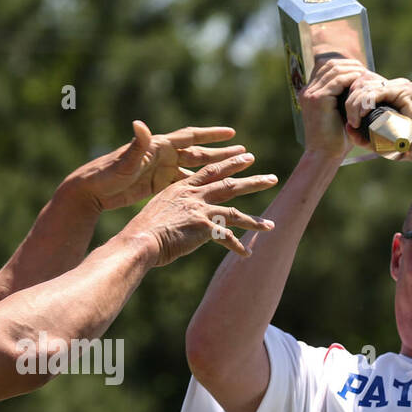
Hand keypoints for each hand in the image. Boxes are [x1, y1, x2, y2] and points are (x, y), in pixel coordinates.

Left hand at [67, 121, 247, 211]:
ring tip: (234, 169)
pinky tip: (212, 192)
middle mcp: (162, 155)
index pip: (189, 137)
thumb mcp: (124, 161)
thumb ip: (136, 145)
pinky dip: (197, 187)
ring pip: (193, 169)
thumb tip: (139, 124)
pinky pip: (182, 184)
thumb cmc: (105, 175)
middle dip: (220, 153)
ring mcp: (160, 170)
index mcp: (157, 146)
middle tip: (244, 153)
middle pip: (197, 152)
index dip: (211, 135)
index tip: (232, 134)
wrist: (89, 190)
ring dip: (213, 170)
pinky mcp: (156, 185)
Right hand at [121, 153, 277, 266]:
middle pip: (229, 185)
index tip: (246, 157)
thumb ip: (175, 209)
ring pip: (235, 212)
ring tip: (271, 225)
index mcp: (182, 188)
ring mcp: (200, 210)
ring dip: (254, 220)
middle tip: (271, 178)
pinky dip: (237, 247)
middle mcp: (193, 195)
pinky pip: (227, 238)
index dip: (230, 164)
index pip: (211, 171)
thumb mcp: (159, 210)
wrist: (140, 241)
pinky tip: (246, 254)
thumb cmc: (143, 231)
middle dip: (253, 181)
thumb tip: (182, 216)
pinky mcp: (204, 227)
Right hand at [298, 56, 378, 158]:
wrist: (325, 155)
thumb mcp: (341, 112)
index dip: (347, 66)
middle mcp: (308, 91)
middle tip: (367, 73)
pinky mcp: (317, 98)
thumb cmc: (336, 138)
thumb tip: (363, 81)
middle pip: (331, 64)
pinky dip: (352, 79)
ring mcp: (311, 94)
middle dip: (351, 66)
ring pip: (335, 69)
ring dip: (353, 71)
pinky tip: (362, 86)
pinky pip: (338, 79)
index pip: (328, 67)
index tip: (363, 73)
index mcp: (311, 93)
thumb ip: (345, 96)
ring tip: (367, 78)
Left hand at [338, 75, 411, 169]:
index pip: (362, 84)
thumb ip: (359, 135)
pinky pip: (377, 91)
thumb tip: (347, 127)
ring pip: (367, 86)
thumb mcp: (375, 140)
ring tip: (355, 122)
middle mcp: (394, 85)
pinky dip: (366, 102)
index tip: (350, 120)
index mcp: (388, 92)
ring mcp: (401, 85)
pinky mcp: (405, 90)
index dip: (350, 99)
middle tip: (351, 122)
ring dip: (355, 104)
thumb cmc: (401, 146)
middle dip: (350, 102)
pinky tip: (362, 115)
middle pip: (362, 82)